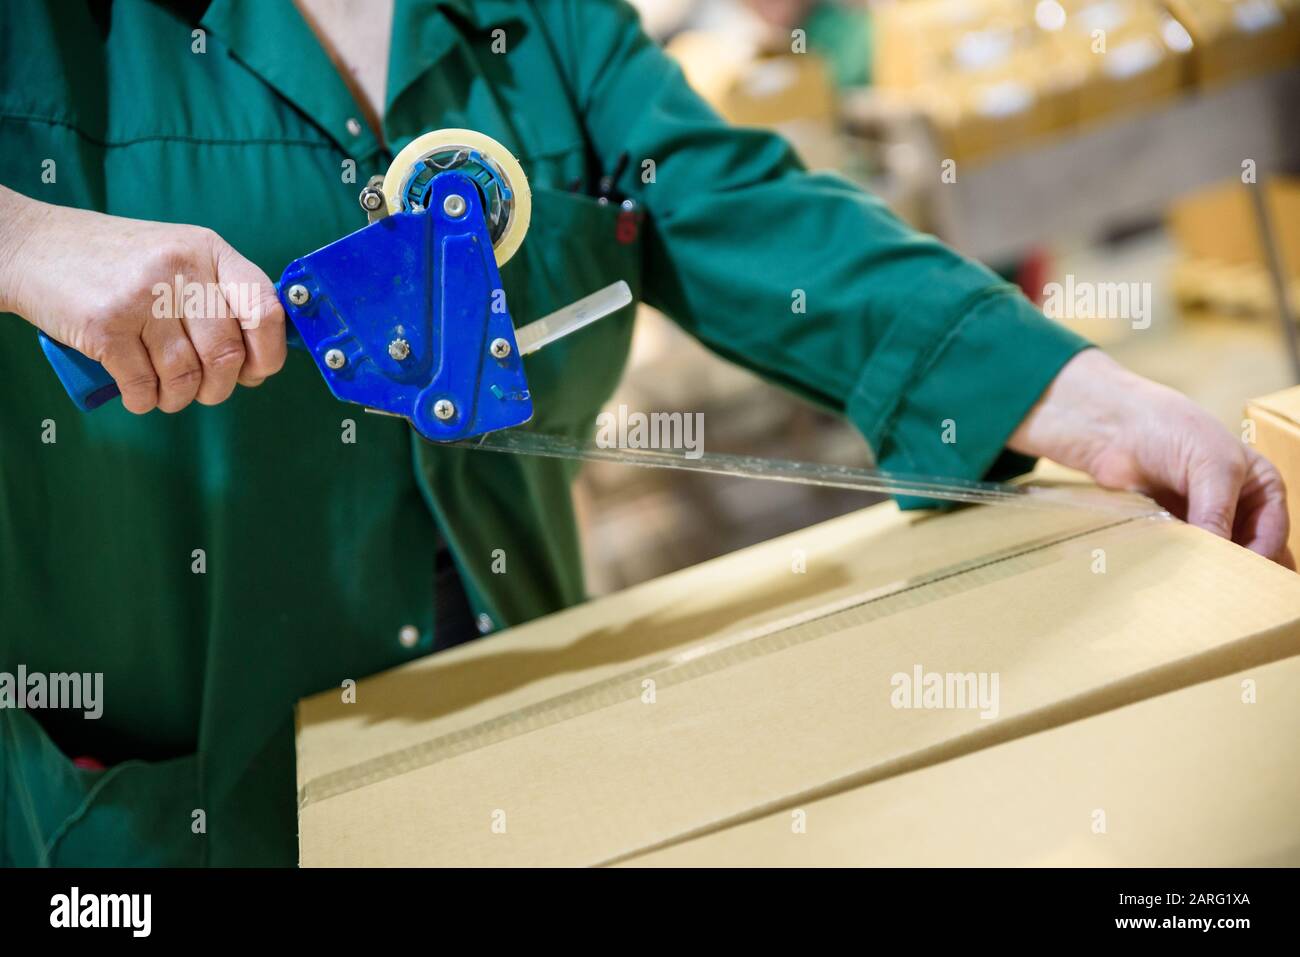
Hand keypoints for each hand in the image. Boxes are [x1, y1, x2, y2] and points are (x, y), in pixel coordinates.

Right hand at [0, 186, 284, 412]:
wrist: (34, 245)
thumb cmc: (118, 262)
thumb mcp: (179, 256)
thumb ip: (221, 293)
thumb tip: (262, 355)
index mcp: (210, 251)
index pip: (265, 310)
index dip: (269, 353)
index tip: (256, 370)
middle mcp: (181, 270)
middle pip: (226, 354)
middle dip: (220, 387)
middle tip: (205, 389)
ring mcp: (142, 297)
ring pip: (186, 376)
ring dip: (179, 398)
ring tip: (168, 390)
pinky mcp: (106, 326)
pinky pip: (143, 386)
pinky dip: (145, 400)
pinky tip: (140, 393)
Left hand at [1009, 348, 1291, 566]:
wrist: (1113, 428)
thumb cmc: (1170, 430)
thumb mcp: (1211, 465)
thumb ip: (1219, 511)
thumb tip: (1220, 557)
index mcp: (1262, 489)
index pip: (1273, 536)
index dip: (1259, 560)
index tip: (1238, 581)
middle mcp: (1237, 508)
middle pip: (1247, 554)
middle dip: (1235, 573)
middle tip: (1219, 596)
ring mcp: (1202, 522)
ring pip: (1213, 560)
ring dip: (1204, 574)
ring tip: (1193, 593)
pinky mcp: (1170, 531)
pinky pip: (1180, 558)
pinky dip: (1178, 569)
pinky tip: (1170, 583)